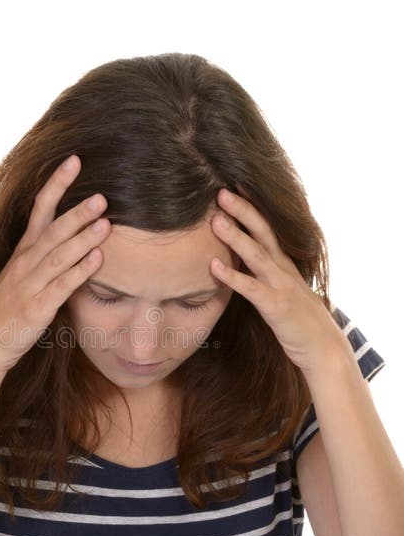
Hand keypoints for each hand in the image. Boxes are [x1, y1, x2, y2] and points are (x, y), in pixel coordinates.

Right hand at [0, 155, 110, 376]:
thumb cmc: (5, 311)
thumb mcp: (22, 277)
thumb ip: (44, 257)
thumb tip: (71, 238)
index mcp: (23, 252)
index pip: (40, 209)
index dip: (56, 184)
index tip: (74, 161)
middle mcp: (25, 263)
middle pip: (52, 230)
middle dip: (77, 212)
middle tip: (102, 194)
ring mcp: (29, 285)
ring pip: (58, 255)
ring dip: (83, 238)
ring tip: (106, 223)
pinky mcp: (36, 308)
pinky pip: (61, 286)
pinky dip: (79, 272)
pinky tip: (97, 260)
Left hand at [210, 188, 348, 373]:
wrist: (322, 348)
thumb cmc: (298, 320)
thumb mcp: (282, 290)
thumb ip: (265, 275)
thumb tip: (243, 263)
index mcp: (283, 263)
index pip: (267, 228)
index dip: (251, 208)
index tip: (234, 187)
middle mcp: (282, 269)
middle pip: (262, 232)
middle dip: (243, 210)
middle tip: (221, 192)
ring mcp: (280, 285)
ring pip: (256, 254)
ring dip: (235, 236)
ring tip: (215, 220)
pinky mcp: (274, 305)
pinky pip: (250, 288)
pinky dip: (231, 276)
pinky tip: (213, 266)